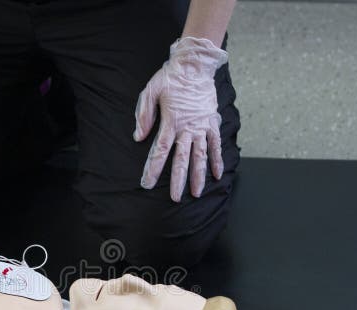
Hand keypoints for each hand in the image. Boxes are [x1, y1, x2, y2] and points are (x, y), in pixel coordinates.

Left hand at [133, 37, 227, 201]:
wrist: (195, 65)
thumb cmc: (170, 77)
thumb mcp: (150, 92)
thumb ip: (144, 115)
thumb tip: (138, 137)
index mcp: (170, 122)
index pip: (160, 150)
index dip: (153, 168)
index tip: (148, 183)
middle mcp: (187, 127)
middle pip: (182, 158)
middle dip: (178, 179)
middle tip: (175, 198)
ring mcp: (201, 126)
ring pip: (201, 155)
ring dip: (198, 175)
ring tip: (196, 193)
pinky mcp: (212, 122)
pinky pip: (216, 144)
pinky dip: (217, 159)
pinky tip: (217, 175)